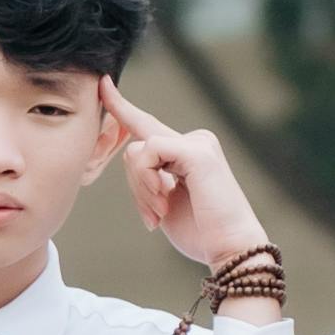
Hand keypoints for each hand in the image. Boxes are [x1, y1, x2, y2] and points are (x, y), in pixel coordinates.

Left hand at [113, 93, 272, 288]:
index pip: (147, 124)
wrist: (231, 248)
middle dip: (135, 186)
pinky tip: (165, 199)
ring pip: (138, 150)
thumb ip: (149, 177)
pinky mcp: (197, 150)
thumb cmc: (201, 232)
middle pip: (135, 147)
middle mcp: (194, 140)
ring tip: (161, 211)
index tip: (103, 85)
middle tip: (154, 215)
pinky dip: (147, 179)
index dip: (122, 106)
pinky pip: (150, 151)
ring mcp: (198, 143)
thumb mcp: (165, 202)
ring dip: (141, 188)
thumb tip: (132, 154)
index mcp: (187, 152)